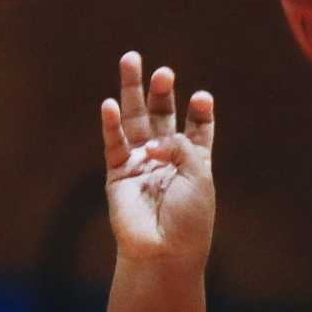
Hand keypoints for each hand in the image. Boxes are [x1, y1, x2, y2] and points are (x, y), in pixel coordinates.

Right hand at [101, 51, 215, 266]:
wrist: (164, 252)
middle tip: (164, 72)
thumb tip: (154, 139)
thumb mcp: (199, 174)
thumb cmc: (189, 219)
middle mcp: (166, 157)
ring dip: (132, 91)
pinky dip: (111, 124)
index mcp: (193, 159)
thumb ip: (182, 144)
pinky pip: (113, 143)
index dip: (199, 110)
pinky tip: (109, 104)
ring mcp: (140, 164)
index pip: (197, 125)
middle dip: (162, 91)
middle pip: (162, 114)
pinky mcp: (118, 174)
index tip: (202, 98)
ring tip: (131, 59)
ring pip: (134, 119)